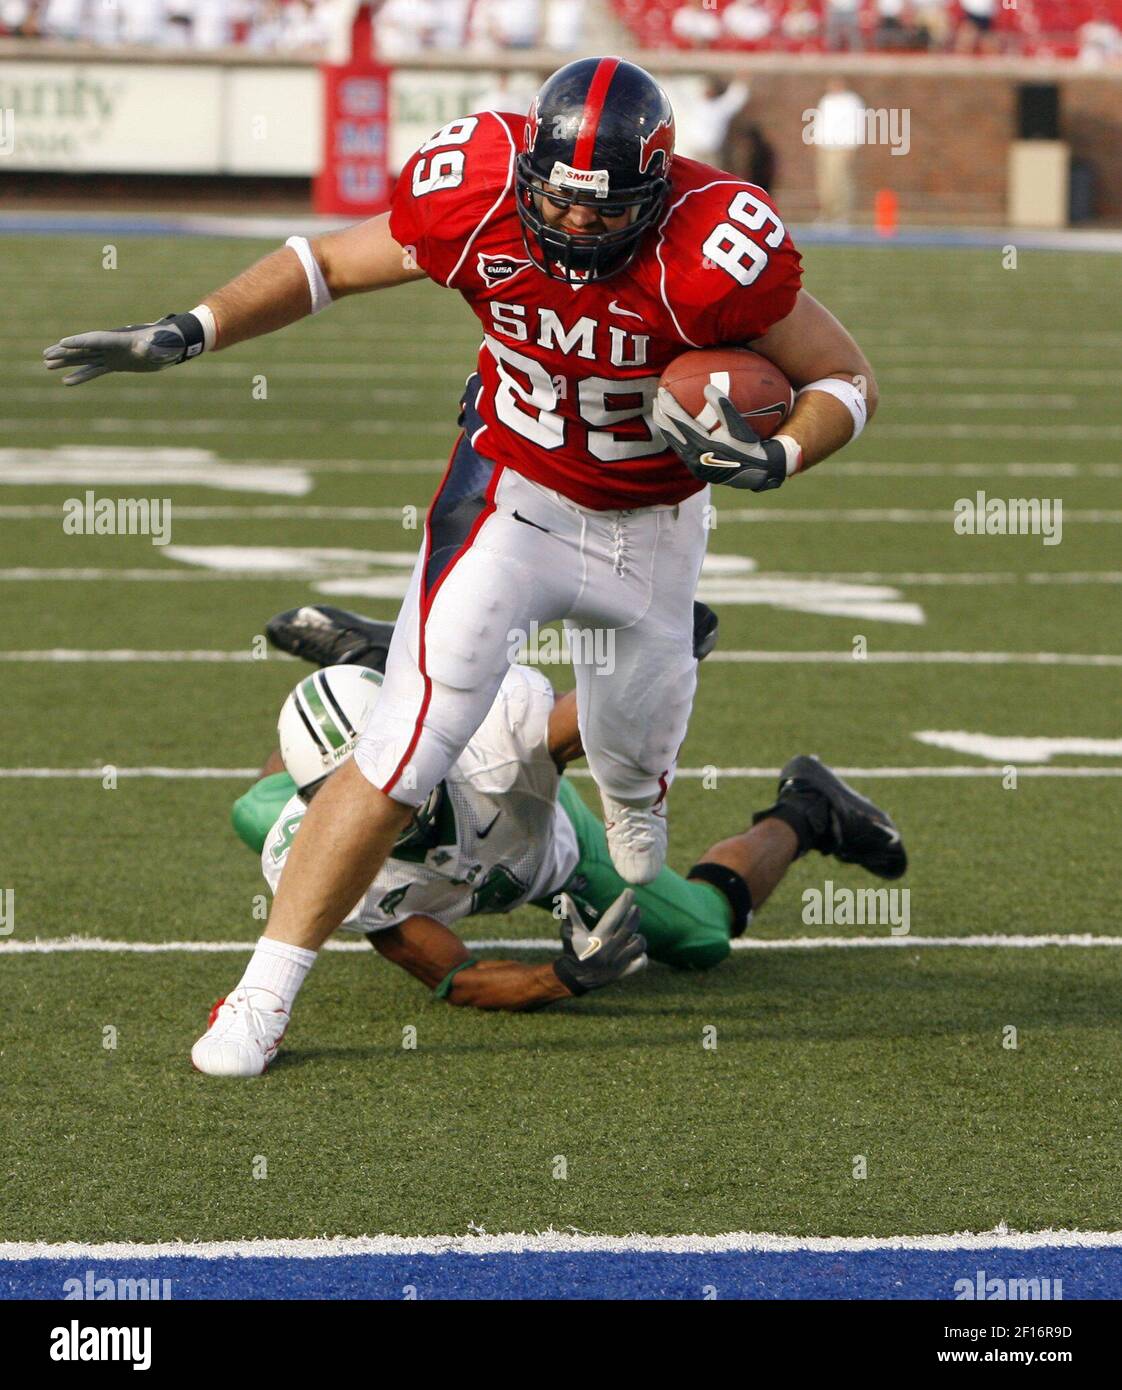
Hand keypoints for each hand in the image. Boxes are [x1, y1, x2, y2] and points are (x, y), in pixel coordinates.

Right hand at [43, 313, 203, 385]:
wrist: (171, 344)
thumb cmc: (166, 342)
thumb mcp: (160, 344)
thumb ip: (151, 346)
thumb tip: (143, 348)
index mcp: (120, 339)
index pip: (96, 340)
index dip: (80, 342)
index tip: (63, 343)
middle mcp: (111, 346)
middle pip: (84, 348)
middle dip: (65, 352)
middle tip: (45, 354)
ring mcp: (112, 355)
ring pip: (84, 358)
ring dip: (66, 362)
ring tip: (47, 364)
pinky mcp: (115, 364)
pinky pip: (94, 370)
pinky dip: (81, 375)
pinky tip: (66, 381)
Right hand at [553, 889, 646, 995]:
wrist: (577, 977)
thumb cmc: (574, 951)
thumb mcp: (570, 933)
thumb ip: (569, 914)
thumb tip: (564, 895)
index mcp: (598, 938)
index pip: (614, 915)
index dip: (623, 902)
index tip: (629, 891)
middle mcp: (610, 949)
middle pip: (630, 927)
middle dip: (635, 915)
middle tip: (635, 908)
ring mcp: (619, 961)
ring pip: (639, 944)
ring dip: (638, 936)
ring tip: (634, 930)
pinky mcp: (624, 972)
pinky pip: (641, 963)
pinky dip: (642, 955)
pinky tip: (636, 949)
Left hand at [654, 382, 790, 491]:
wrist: (755, 472)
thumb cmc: (748, 445)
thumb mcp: (739, 426)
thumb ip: (723, 406)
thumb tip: (707, 386)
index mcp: (701, 444)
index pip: (678, 421)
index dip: (668, 405)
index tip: (662, 390)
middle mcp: (693, 456)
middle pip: (670, 431)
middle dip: (660, 414)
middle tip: (656, 398)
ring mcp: (692, 464)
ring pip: (672, 442)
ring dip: (665, 425)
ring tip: (661, 411)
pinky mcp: (695, 469)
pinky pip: (679, 449)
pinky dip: (674, 436)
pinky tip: (674, 427)